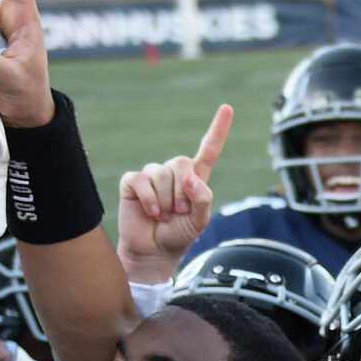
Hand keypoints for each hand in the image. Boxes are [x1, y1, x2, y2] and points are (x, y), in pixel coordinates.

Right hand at [117, 105, 232, 282]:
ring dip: (165, 200)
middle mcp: (174, 172)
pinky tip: (151, 213)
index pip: (208, 150)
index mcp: (195, 179)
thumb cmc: (178, 236)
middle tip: (178, 212)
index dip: (218, 129)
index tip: (227, 108)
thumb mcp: (199, 222)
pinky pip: (142, 180)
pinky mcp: (133, 182)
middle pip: (182, 162)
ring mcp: (152, 175)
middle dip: (182, 192)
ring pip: (162, 173)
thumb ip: (202, 199)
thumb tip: (190, 178)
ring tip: (163, 215)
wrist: (153, 252)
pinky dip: (149, 200)